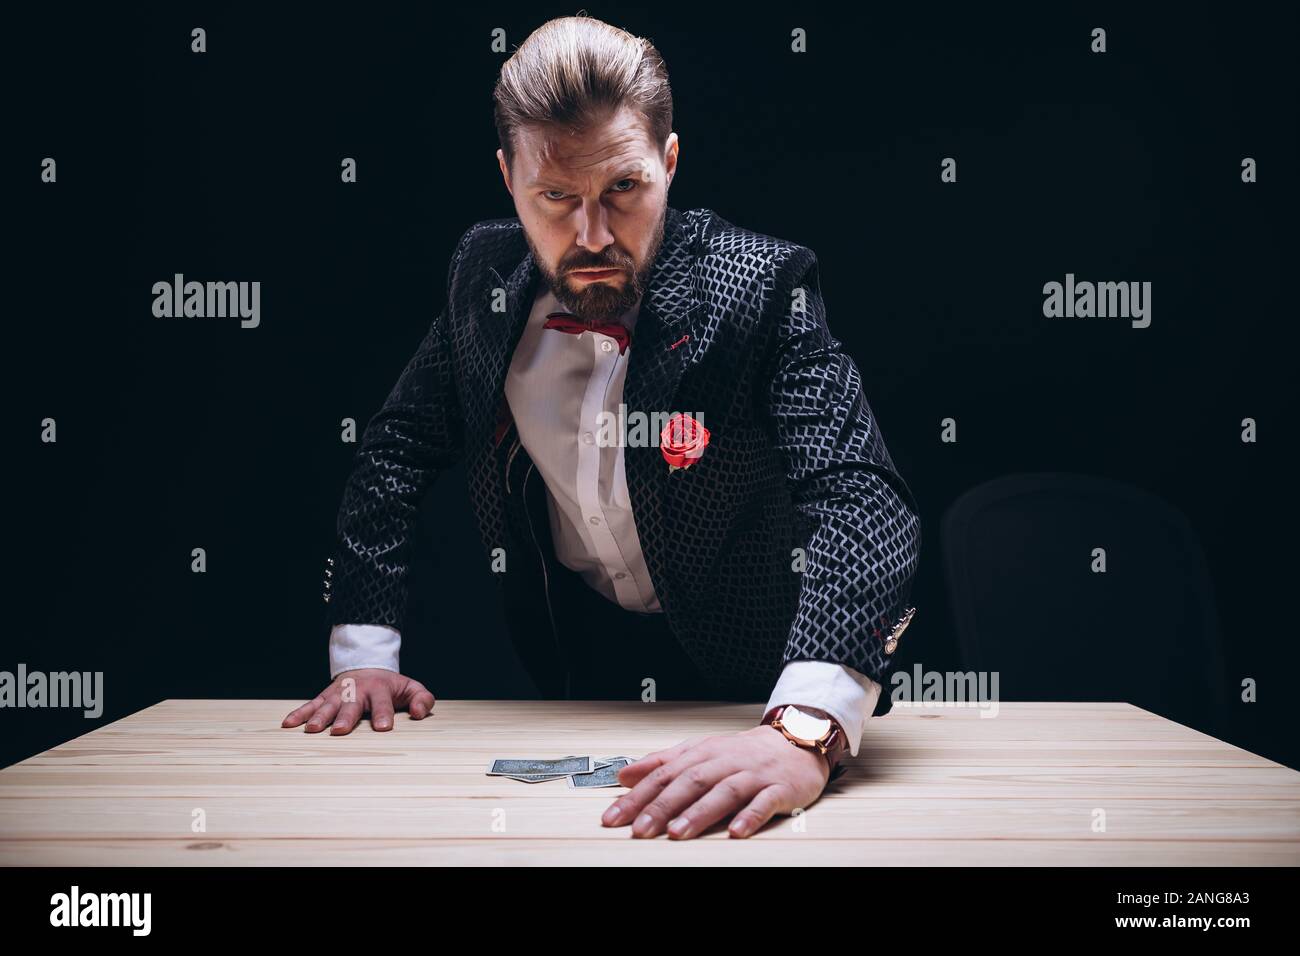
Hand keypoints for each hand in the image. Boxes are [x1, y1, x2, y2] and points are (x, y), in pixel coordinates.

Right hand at [281, 669, 434, 734]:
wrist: (367, 666)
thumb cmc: (391, 685)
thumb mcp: (411, 688)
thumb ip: (422, 699)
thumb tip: (419, 713)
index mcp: (380, 689)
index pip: (383, 703)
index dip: (384, 714)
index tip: (383, 728)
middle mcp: (357, 691)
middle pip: (351, 705)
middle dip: (345, 717)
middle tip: (339, 730)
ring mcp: (338, 693)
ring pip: (328, 705)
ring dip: (319, 717)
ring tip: (311, 730)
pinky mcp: (325, 697)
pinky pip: (310, 705)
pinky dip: (299, 713)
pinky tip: (288, 724)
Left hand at [601, 725, 829, 838]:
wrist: (796, 739)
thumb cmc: (743, 752)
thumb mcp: (699, 751)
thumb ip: (661, 762)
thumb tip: (623, 775)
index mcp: (702, 753)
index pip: (663, 774)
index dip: (637, 795)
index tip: (614, 816)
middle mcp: (724, 762)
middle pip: (689, 782)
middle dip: (662, 806)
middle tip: (639, 829)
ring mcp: (752, 775)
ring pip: (723, 792)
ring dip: (699, 813)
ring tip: (677, 832)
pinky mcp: (779, 789)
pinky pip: (764, 803)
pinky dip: (749, 816)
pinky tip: (736, 831)